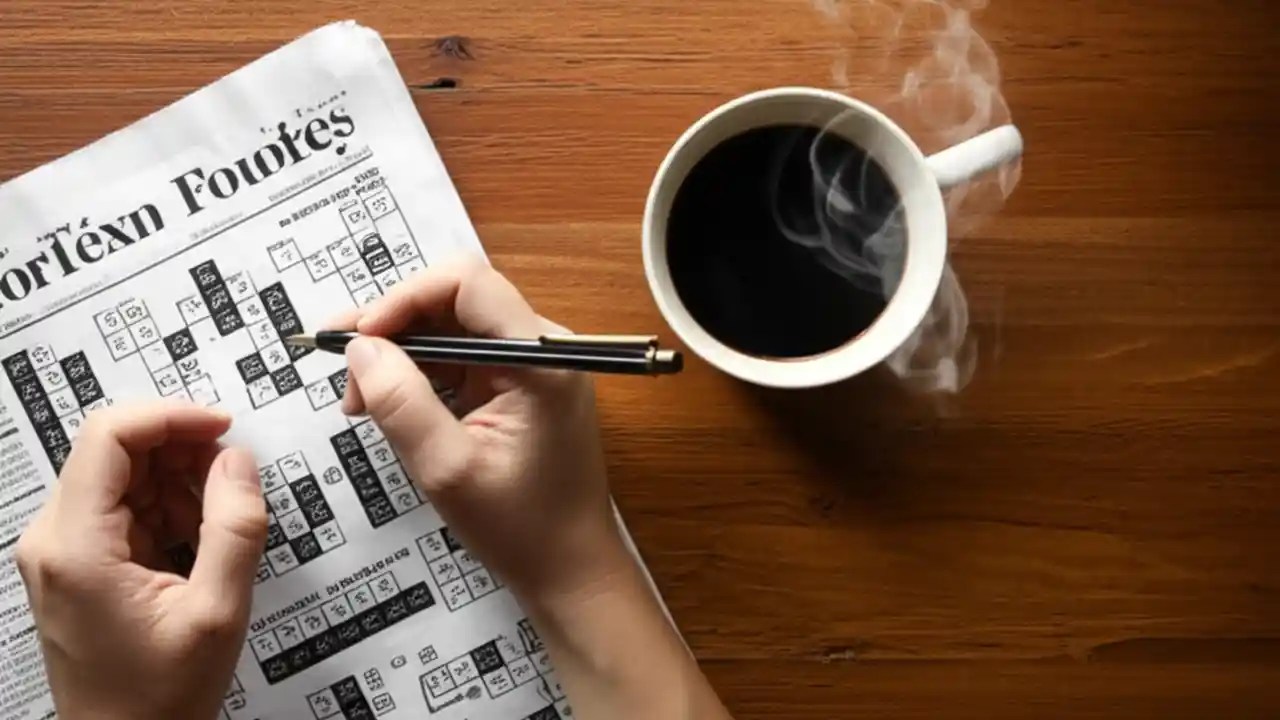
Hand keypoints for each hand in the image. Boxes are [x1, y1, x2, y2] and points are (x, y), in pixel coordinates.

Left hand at [16, 401, 266, 719]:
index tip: (222, 427)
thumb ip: (234, 528)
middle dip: (182, 452)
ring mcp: (60, 550)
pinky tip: (195, 542)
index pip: (110, 435)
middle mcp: (54, 540)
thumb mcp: (217, 612)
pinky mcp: (75, 561)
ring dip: (177, 481)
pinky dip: (166, 507)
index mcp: (76, 548)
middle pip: (115, 449)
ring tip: (216, 525)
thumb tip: (239, 462)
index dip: (172, 417)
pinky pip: (122, 506)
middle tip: (233, 481)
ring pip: (121, 473)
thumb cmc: (158, 698)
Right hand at [338, 261, 735, 719]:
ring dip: (401, 352)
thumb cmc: (521, 528)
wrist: (570, 570)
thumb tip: (359, 347)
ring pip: (453, 328)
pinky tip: (387, 403)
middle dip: (393, 325)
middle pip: (455, 300)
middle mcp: (543, 348)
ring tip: (357, 398)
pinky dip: (421, 373)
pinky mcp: (522, 386)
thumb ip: (402, 402)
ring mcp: (535, 365)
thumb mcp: (447, 469)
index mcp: (541, 359)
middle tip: (340, 365)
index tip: (359, 337)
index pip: (467, 284)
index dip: (404, 298)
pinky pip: (463, 357)